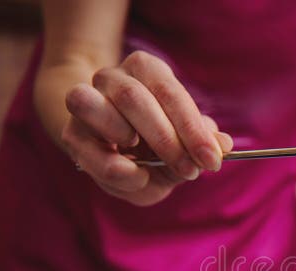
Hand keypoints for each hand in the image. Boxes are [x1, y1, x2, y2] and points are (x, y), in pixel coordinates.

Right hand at [61, 50, 232, 205]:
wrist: (114, 148)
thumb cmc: (155, 145)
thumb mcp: (183, 145)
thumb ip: (201, 144)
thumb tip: (224, 144)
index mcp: (147, 71)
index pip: (170, 93)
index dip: (193, 129)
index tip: (212, 160)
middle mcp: (113, 78)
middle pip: (134, 98)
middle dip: (167, 141)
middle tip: (190, 170)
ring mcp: (85, 100)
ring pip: (89, 103)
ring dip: (122, 135)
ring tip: (146, 162)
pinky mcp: (71, 131)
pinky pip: (79, 142)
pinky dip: (109, 165)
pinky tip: (134, 175)